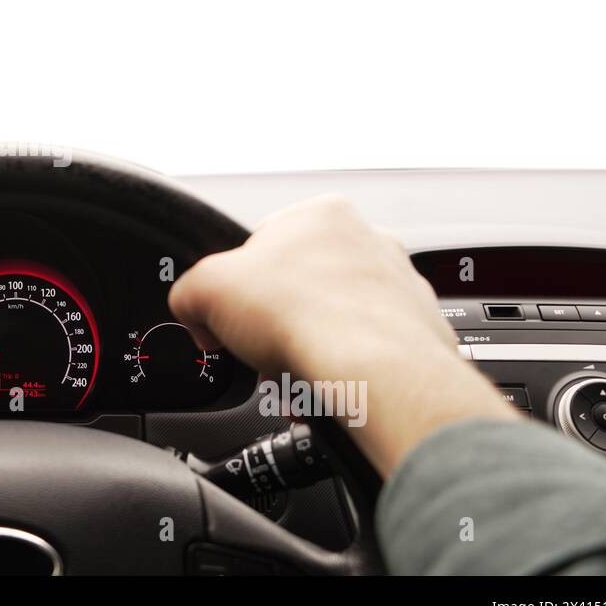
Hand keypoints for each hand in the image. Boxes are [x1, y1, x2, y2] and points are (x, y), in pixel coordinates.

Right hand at [169, 195, 514, 476]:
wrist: (375, 370)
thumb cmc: (305, 316)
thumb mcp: (204, 290)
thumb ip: (188, 292)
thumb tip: (193, 311)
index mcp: (321, 214)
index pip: (262, 246)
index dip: (237, 289)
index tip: (230, 320)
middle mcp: (368, 240)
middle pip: (299, 288)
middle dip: (275, 326)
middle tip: (261, 354)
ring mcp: (399, 285)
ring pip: (334, 323)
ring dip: (307, 353)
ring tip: (293, 381)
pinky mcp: (418, 329)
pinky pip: (367, 353)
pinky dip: (343, 373)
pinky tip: (326, 392)